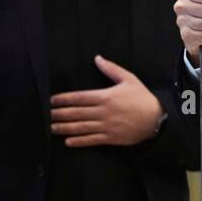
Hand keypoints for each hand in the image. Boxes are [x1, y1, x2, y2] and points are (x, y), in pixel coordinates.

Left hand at [49, 55, 163, 146]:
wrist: (156, 118)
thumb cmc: (142, 97)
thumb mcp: (129, 79)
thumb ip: (111, 69)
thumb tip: (97, 58)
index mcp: (105, 97)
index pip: (79, 97)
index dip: (63, 99)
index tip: (51, 100)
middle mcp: (103, 112)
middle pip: (76, 113)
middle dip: (59, 114)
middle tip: (45, 115)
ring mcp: (106, 126)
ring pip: (81, 127)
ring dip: (65, 128)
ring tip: (51, 128)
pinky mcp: (111, 138)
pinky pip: (92, 140)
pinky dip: (79, 141)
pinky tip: (68, 142)